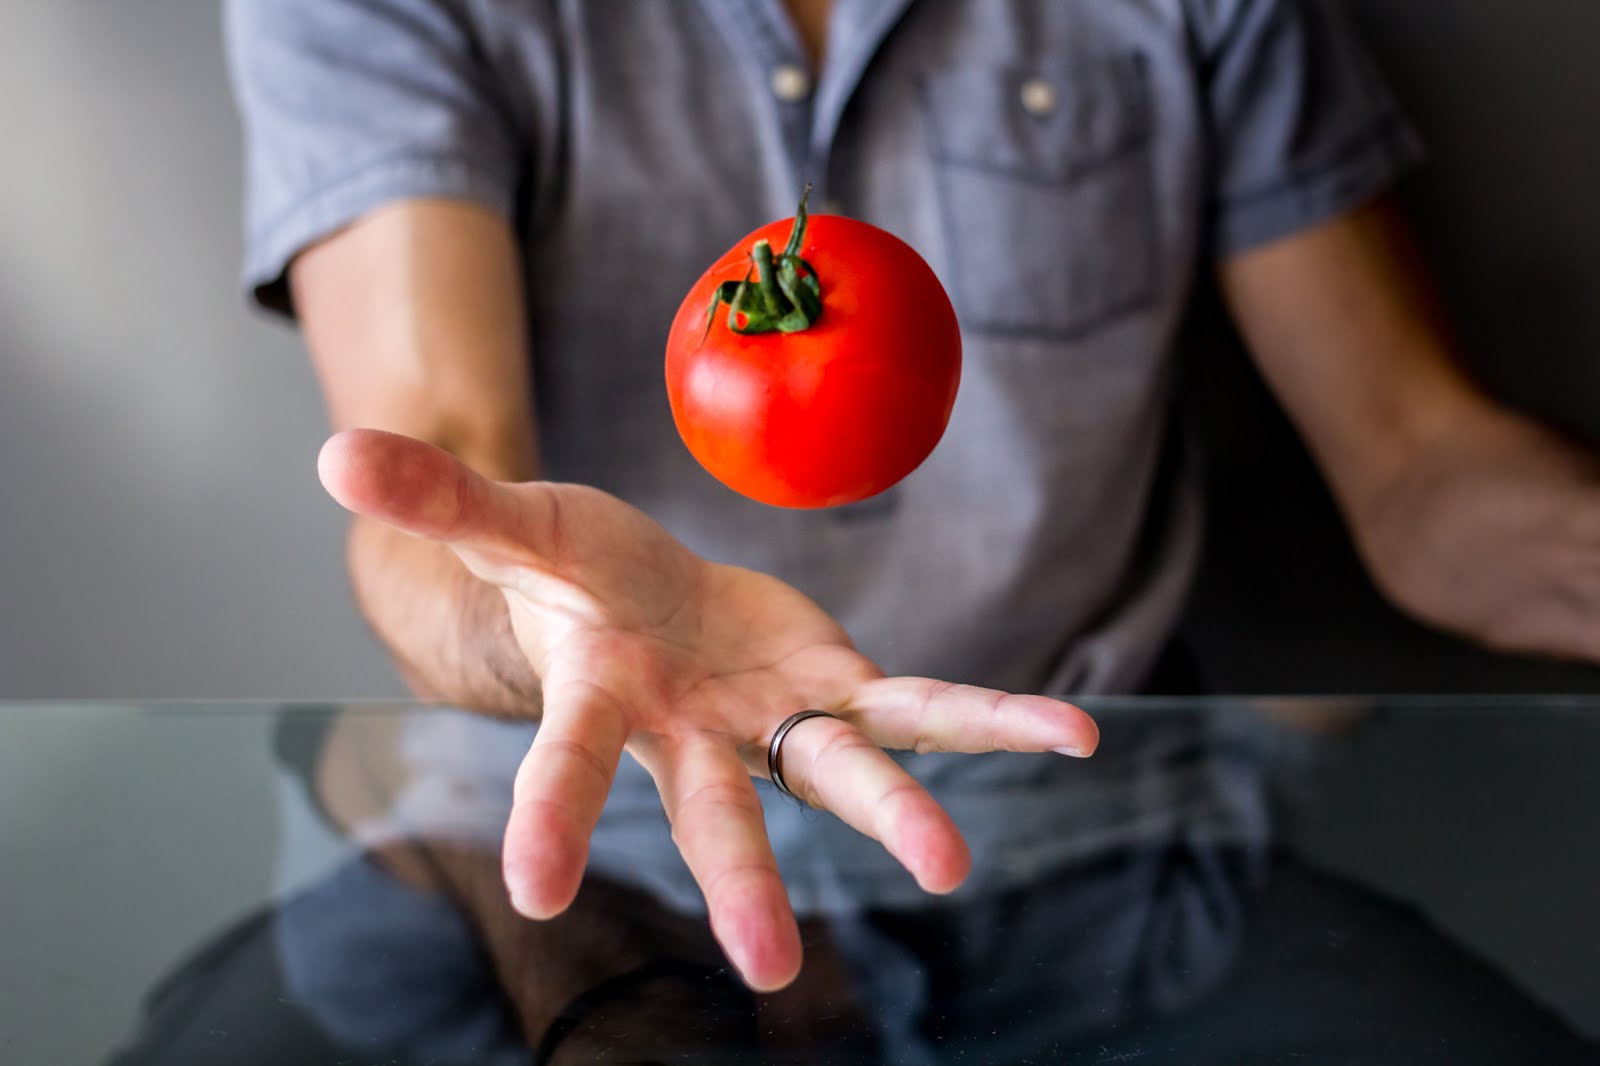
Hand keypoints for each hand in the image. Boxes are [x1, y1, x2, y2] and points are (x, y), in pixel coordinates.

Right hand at [317, 429, 1099, 989]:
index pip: (565, 759)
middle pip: (713, 810)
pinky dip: (992, 718)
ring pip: (841, 771)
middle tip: (767, 965)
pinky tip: (1074, 734)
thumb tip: (333, 452)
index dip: (544, 813)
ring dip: (900, 812)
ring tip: (954, 865)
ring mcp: (771, 723)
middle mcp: (691, 736)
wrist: (639, 602)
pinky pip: (920, 706)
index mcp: (603, 698)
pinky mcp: (833, 691)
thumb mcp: (510, 526)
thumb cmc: (568, 577)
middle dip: (737, 880)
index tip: (524, 889)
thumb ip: (440, 497)